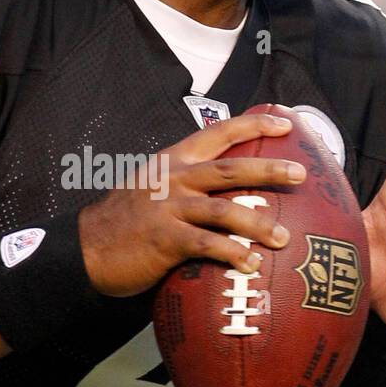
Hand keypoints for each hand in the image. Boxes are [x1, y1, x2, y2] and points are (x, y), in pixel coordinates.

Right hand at [79, 112, 303, 296]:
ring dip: (258, 223)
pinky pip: (207, 245)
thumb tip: (223, 187)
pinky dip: (232, 254)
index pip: (217, 133)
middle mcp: (174, 179)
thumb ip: (182, 181)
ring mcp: (169, 208)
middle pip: (230, 169)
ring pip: (223, 210)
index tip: (285, 122)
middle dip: (268, 169)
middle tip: (300, 173)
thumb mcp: (151, 186)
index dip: (253, 125)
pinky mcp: (165, 239)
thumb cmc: (123, 221)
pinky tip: (252, 264)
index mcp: (173, 161)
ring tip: (284, 237)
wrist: (86, 247)